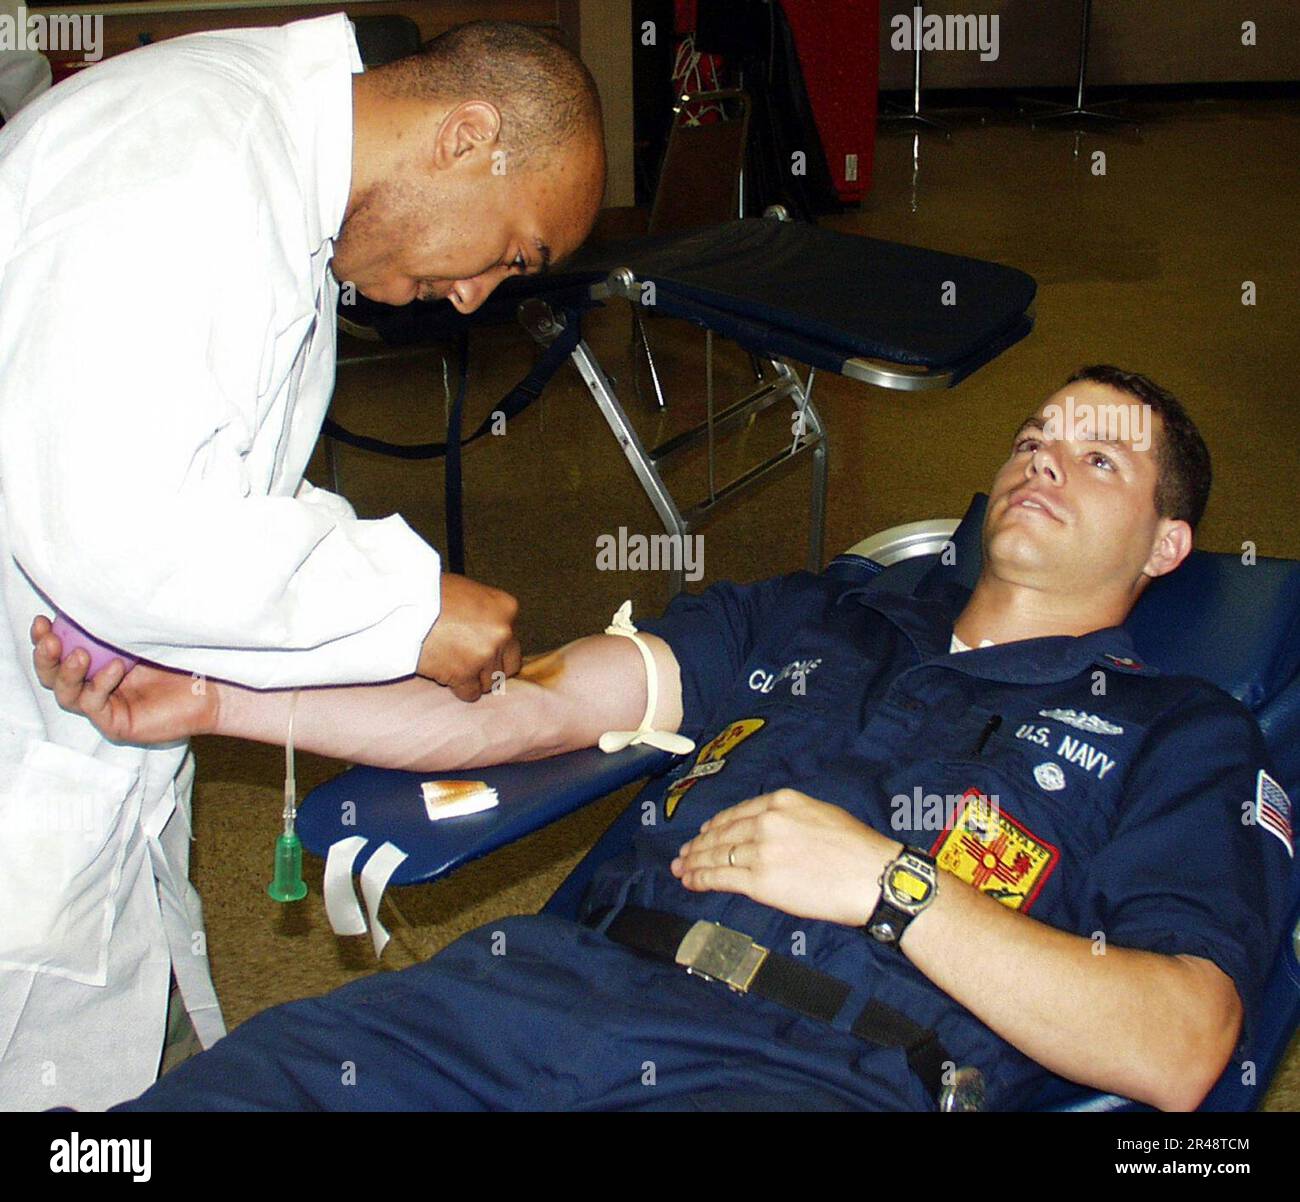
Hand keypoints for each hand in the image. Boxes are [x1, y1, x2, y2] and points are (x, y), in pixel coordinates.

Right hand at [31, 616, 218, 744]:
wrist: (213, 685)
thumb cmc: (184, 657)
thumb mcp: (143, 635)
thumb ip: (117, 624)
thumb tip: (91, 593)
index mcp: (97, 663)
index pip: (60, 654)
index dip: (45, 639)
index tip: (42, 620)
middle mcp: (95, 686)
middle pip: (54, 677)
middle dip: (46, 657)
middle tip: (48, 640)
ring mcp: (105, 707)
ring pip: (68, 694)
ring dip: (67, 673)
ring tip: (78, 654)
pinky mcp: (116, 724)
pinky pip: (96, 705)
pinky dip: (101, 685)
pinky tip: (114, 668)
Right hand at [416, 573, 521, 701]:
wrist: (401, 604)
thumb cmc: (429, 594)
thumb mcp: (467, 592)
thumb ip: (486, 614)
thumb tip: (491, 632)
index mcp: (506, 608)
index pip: (513, 640)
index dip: (496, 648)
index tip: (479, 647)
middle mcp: (502, 632)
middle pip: (508, 666)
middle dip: (490, 667)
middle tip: (469, 662)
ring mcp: (485, 655)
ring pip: (489, 683)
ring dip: (472, 678)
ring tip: (451, 663)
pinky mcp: (465, 674)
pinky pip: (471, 694)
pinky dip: (458, 688)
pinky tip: (445, 674)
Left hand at [671, 788, 901, 926]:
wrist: (874, 877)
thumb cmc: (858, 849)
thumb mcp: (821, 814)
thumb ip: (789, 817)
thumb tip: (768, 829)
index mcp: (781, 801)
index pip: (737, 813)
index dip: (716, 825)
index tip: (705, 832)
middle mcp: (766, 821)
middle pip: (722, 833)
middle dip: (699, 845)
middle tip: (684, 853)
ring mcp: (761, 851)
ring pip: (716, 855)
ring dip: (694, 862)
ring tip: (681, 868)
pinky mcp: (760, 882)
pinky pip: (721, 877)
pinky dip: (701, 879)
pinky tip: (691, 881)